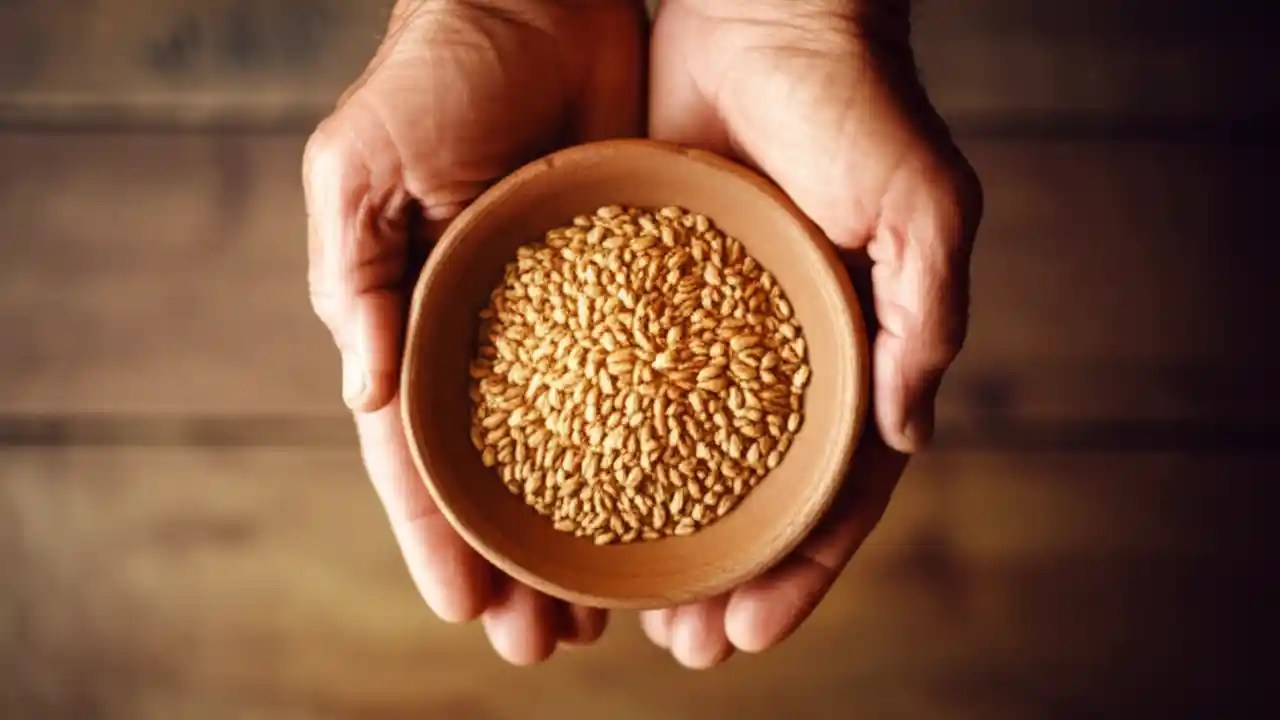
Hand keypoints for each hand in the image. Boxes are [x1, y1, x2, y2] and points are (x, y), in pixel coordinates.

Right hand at [303, 0, 644, 664]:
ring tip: (620, 614)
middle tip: (552, 646)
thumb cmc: (434, 71)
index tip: (470, 613)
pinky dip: (661, 452)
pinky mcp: (641, 286)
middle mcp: (493, 339)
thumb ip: (353, 271)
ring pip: (582, 452)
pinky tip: (679, 508)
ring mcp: (570, 321)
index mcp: (416, 323)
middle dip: (521, 564)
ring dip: (592, 534)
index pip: (421, 456)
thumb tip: (364, 389)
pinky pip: (654, 383)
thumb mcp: (361, 163)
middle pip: (506, 477)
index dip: (440, 538)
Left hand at [641, 0, 982, 666]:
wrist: (763, 10)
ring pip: (681, 456)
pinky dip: (603, 446)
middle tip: (681, 645)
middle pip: (751, 494)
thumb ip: (927, 316)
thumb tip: (907, 433)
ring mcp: (711, 329)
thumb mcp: (922, 204)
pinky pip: (620, 380)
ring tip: (617, 607)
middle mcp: (780, 356)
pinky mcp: (644, 287)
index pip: (834, 489)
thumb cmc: (858, 100)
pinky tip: (568, 496)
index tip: (752, 631)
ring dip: (656, 535)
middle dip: (722, 576)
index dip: (802, 569)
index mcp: (852, 354)